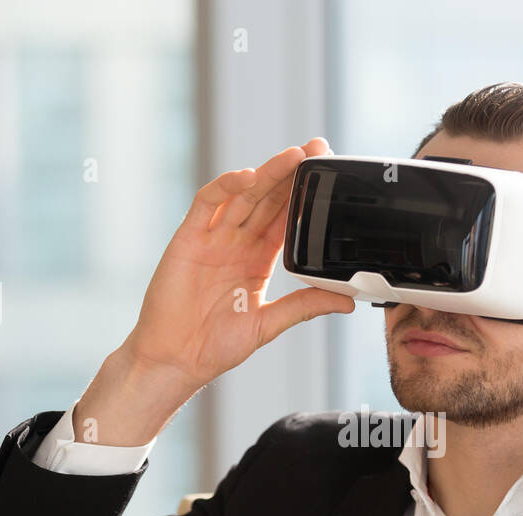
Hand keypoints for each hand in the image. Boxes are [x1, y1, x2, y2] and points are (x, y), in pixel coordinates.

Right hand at [124, 137, 355, 389]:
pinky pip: (207, 204)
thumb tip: (347, 302)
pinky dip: (225, 187)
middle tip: (317, 149)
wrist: (176, 359)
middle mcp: (236, 243)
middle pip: (268, 199)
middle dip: (291, 174)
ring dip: (268, 174)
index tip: (327, 176)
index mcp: (257, 259)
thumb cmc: (215, 345)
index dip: (305, 197)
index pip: (286, 219)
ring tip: (294, 155)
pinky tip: (247, 177)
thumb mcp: (269, 323)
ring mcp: (212, 238)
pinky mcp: (188, 239)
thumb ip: (305, 306)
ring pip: (243, 195)